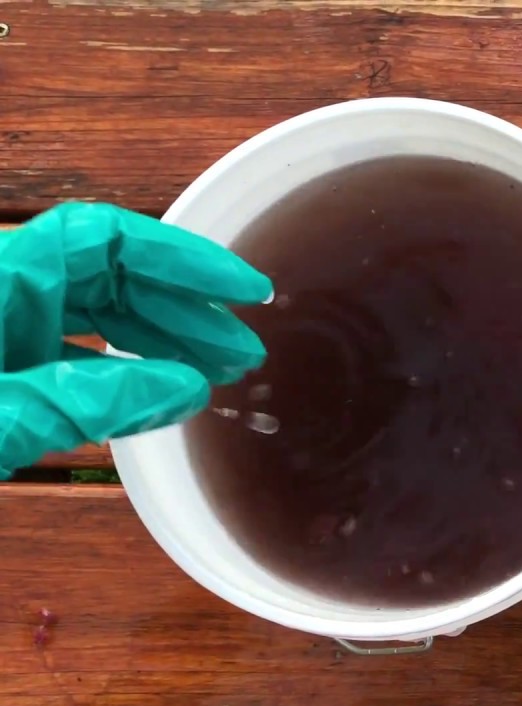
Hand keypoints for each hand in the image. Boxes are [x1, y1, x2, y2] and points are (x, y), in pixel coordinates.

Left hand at [0, 202, 271, 476]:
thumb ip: (86, 401)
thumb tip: (188, 389)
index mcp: (1, 281)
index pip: (104, 238)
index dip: (181, 256)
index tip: (245, 289)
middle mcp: (5, 296)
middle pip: (109, 277)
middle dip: (184, 309)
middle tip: (245, 351)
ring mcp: (2, 339)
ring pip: (94, 318)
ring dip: (162, 342)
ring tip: (219, 375)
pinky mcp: (1, 381)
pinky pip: (70, 360)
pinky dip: (122, 376)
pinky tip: (162, 398)